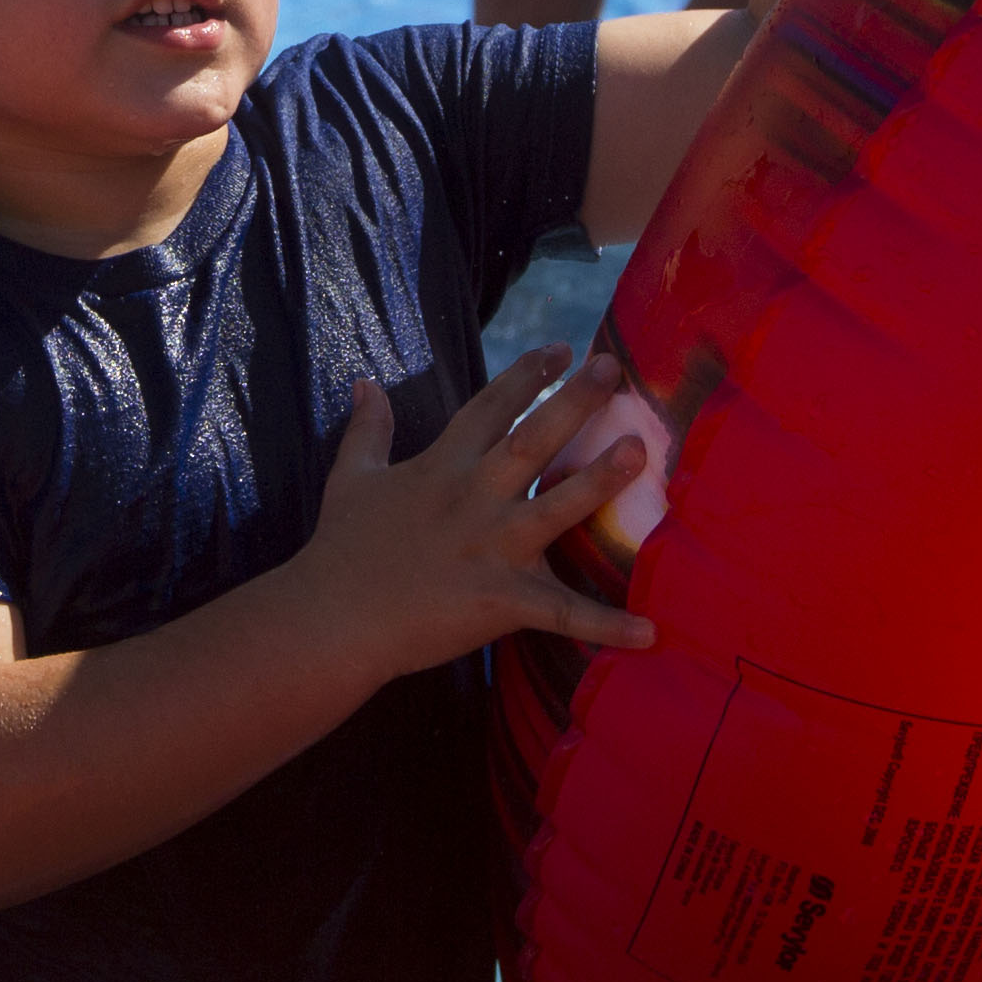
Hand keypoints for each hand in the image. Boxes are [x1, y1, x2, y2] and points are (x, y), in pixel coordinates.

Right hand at [283, 349, 657, 681]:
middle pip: (531, 440)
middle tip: (610, 367)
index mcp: (442, 466)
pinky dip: (605, 625)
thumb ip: (366, 429)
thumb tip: (365, 383)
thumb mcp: (348, 478)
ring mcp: (491, 549)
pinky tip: (650, 633)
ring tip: (639, 452)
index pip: (490, 407)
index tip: (562, 349)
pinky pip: (562, 614)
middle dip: (573, 402)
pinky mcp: (501, 600)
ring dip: (599, 481)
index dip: (526, 375)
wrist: (331, 618)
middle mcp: (473, 498)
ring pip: (556, 509)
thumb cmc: (340, 549)